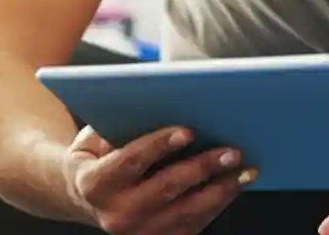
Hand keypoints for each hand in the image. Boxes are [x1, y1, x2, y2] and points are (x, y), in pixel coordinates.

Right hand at [63, 125, 255, 234]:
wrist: (84, 198)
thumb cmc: (98, 156)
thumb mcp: (96, 137)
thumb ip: (123, 125)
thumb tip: (166, 107)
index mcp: (96, 183)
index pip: (131, 161)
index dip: (159, 145)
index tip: (188, 131)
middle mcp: (116, 214)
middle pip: (166, 189)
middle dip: (202, 168)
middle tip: (232, 151)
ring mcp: (138, 233)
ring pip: (187, 212)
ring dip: (220, 189)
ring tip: (244, 169)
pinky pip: (194, 225)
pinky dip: (217, 204)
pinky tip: (233, 185)